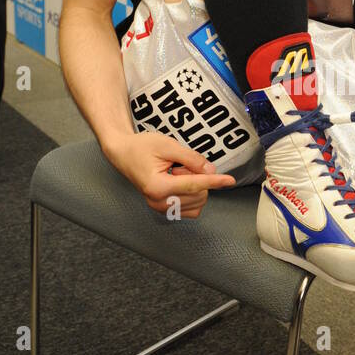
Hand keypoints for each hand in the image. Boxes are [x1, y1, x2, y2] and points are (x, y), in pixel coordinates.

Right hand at [107, 130, 235, 215]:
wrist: (124, 153)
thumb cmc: (142, 147)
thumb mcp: (168, 145)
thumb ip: (191, 158)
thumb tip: (211, 171)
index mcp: (157, 186)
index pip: (193, 185)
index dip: (214, 181)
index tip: (230, 180)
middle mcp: (158, 202)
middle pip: (198, 194)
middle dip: (197, 177)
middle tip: (180, 164)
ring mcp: (161, 208)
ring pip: (197, 202)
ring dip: (195, 185)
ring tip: (176, 171)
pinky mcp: (165, 210)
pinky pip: (192, 208)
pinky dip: (193, 195)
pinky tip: (179, 182)